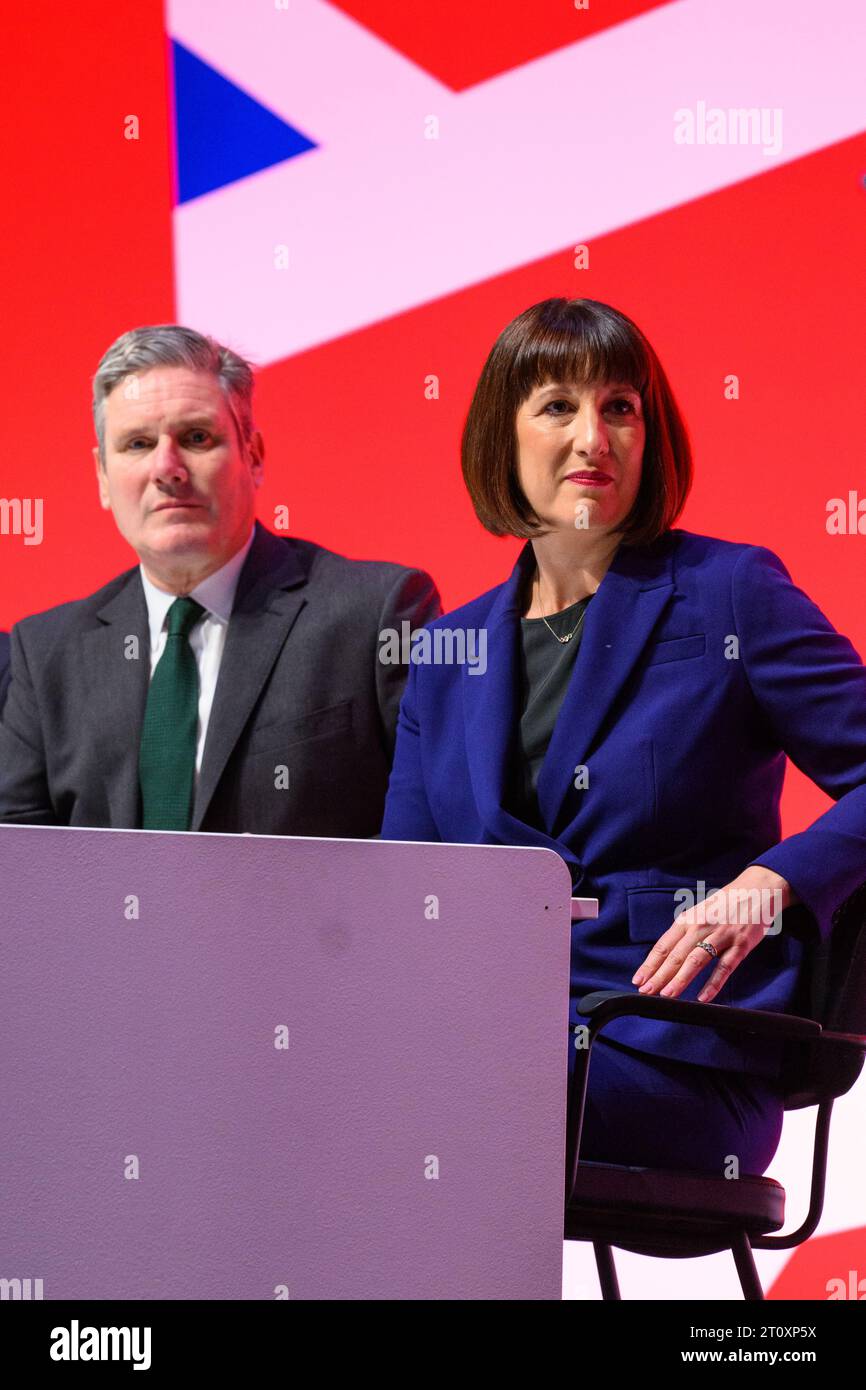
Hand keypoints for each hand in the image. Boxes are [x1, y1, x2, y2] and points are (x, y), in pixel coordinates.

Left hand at [630, 867, 798, 1003]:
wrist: (756, 890)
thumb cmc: (725, 905)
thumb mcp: (699, 913)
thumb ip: (685, 933)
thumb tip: (666, 956)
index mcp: (687, 920)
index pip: (663, 946)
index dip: (650, 964)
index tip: (639, 980)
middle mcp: (700, 926)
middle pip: (676, 955)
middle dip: (659, 975)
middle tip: (647, 992)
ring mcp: (720, 935)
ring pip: (696, 960)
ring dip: (680, 979)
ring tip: (667, 995)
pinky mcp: (740, 944)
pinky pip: (725, 967)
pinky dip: (713, 983)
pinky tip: (703, 997)